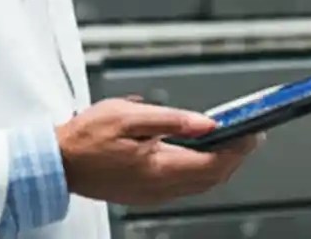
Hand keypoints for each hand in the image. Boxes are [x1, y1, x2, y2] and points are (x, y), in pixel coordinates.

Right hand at [56, 97, 259, 205]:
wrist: (57, 162)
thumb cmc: (86, 137)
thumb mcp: (129, 115)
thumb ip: (172, 119)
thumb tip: (207, 124)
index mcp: (158, 169)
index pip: (213, 163)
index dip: (238, 149)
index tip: (253, 133)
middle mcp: (159, 188)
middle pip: (212, 179)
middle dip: (235, 157)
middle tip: (250, 136)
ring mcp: (152, 194)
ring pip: (200, 185)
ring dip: (220, 166)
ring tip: (231, 142)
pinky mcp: (145, 194)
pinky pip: (184, 187)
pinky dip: (200, 171)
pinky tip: (201, 154)